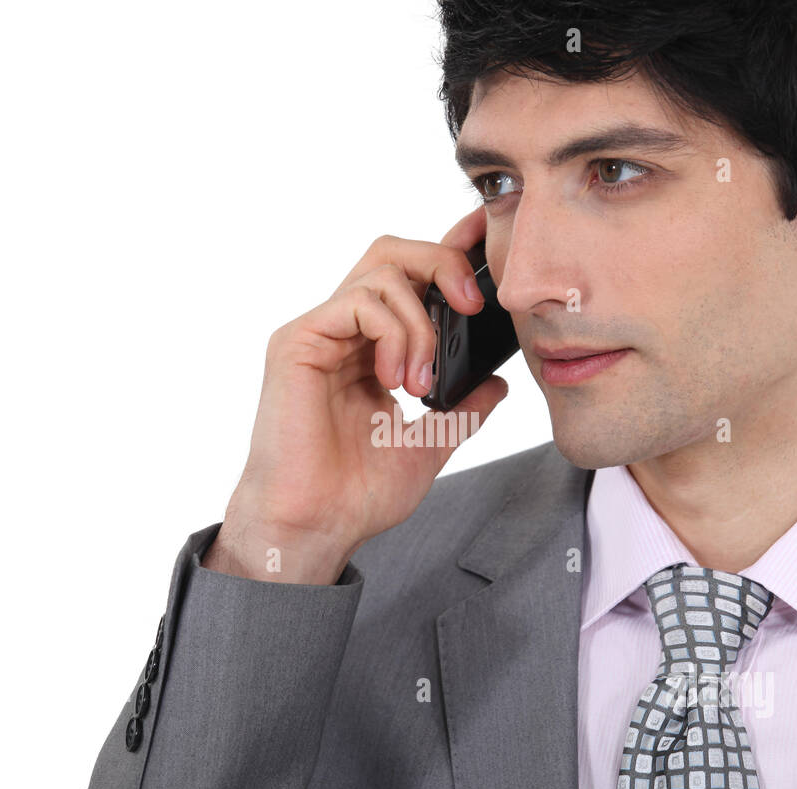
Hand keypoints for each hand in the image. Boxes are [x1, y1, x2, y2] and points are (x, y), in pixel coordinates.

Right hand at [205, 206, 509, 583]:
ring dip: (420, 323)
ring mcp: (318, 333)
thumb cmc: (355, 495)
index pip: (409, 277)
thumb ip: (463, 409)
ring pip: (380, 272)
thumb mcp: (429, 445)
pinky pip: (356, 302)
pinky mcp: (297, 342)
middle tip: (471, 310)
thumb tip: (499, 382)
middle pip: (393, 253)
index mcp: (370, 349)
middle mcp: (342, 333)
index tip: (488, 269)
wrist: (316, 527)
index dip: (448, 259)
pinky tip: (396, 379)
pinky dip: (392, 332)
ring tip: (421, 382)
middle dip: (443, 265)